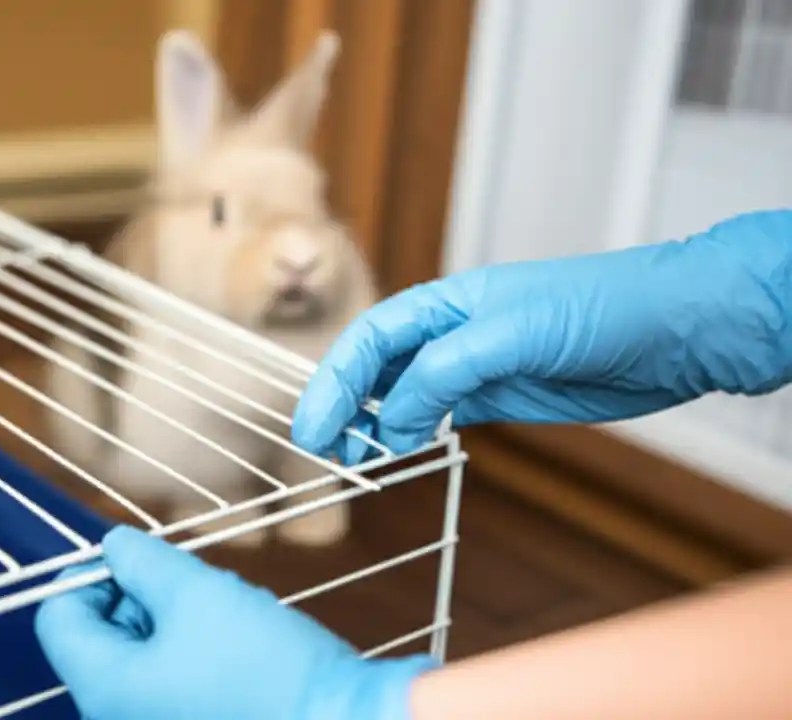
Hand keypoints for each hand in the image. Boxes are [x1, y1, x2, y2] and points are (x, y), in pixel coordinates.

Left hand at [34, 526, 434, 719]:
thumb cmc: (267, 666)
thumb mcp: (197, 592)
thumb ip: (141, 561)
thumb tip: (112, 546)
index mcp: (104, 688)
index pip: (56, 618)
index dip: (89, 574)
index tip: (134, 557)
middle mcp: (117, 718)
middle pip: (98, 638)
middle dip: (138, 598)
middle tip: (192, 584)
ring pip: (139, 658)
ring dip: (171, 622)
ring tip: (224, 615)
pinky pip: (170, 683)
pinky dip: (192, 653)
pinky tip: (238, 646)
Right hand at [293, 209, 791, 458]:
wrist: (677, 331)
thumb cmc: (602, 308)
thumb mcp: (514, 333)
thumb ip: (446, 372)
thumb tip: (394, 421)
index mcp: (447, 302)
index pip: (371, 337)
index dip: (335, 379)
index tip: (314, 424)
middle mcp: (452, 331)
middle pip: (377, 366)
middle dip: (342, 404)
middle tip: (317, 450)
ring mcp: (475, 365)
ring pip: (402, 395)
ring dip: (372, 424)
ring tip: (349, 460)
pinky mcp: (499, 395)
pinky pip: (437, 415)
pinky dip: (411, 433)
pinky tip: (397, 451)